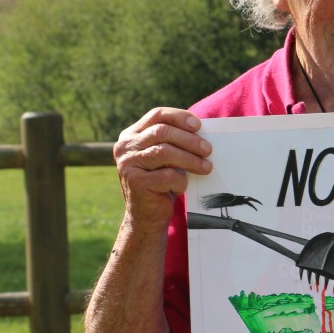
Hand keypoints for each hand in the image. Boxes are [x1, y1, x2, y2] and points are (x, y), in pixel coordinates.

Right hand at [114, 107, 212, 228]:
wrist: (146, 217)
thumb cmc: (160, 183)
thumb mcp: (165, 158)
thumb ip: (174, 142)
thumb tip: (201, 131)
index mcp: (131, 135)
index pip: (156, 115)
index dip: (179, 117)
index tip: (198, 125)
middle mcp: (125, 147)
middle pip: (162, 132)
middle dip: (190, 140)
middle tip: (208, 150)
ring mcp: (127, 164)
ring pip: (165, 152)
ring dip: (190, 159)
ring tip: (206, 167)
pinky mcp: (135, 182)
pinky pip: (167, 175)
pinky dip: (180, 181)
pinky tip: (181, 186)